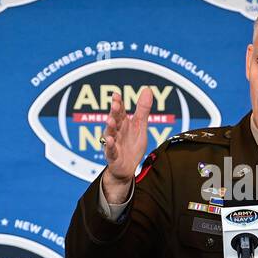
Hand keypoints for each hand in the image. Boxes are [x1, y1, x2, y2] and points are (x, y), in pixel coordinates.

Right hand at [101, 89, 152, 203]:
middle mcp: (116, 131)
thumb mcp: (140, 126)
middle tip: (115, 105)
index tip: (116, 95)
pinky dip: (109, 145)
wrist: (127, 168)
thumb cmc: (132, 145)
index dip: (118, 103)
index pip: (120, 111)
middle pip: (114, 120)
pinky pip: (110, 150)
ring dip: (110, 127)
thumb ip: (143, 109)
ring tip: (110, 120)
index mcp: (123, 123)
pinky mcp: (112, 156)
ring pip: (110, 134)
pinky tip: (110, 140)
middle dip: (114, 112)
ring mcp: (113, 143)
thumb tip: (147, 89)